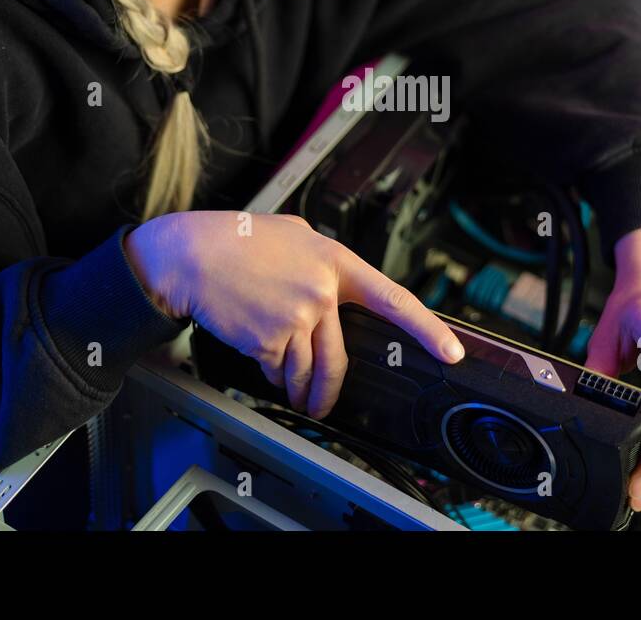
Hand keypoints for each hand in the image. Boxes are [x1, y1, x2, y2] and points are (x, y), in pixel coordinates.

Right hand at [125, 211, 463, 418]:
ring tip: (284, 383)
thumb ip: (323, 262)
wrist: (189, 254)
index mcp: (336, 261)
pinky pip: (279, 371)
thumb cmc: (236, 241)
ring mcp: (298, 315)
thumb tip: (337, 290)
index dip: (428, 329)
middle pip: (340, 357)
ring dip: (296, 386)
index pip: (394, 299)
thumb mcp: (293, 236)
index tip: (451, 351)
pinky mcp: (270, 338)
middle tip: (322, 404)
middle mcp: (323, 290)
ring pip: (307, 370)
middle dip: (330, 390)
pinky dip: (272, 374)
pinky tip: (260, 357)